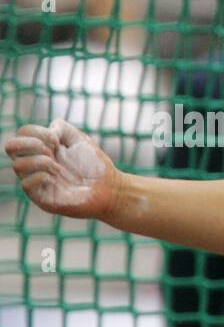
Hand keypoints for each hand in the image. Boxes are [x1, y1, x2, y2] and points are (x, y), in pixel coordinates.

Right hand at [4, 119, 121, 220]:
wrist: (110, 188)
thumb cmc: (95, 165)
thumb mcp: (80, 139)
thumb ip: (62, 128)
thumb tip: (48, 129)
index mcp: (42, 149)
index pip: (21, 134)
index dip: (35, 132)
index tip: (57, 140)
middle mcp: (35, 165)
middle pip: (10, 146)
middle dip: (30, 144)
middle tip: (51, 151)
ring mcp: (37, 181)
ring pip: (17, 165)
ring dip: (40, 161)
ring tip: (58, 167)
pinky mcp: (42, 198)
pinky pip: (26, 184)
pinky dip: (41, 176)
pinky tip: (57, 177)